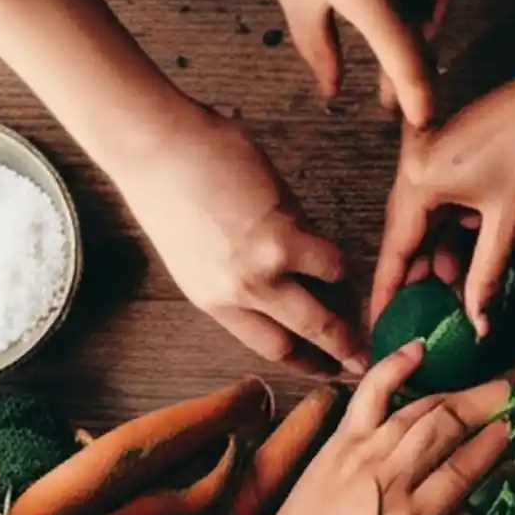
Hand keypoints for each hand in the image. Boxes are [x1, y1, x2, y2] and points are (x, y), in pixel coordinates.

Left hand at [117, 112, 365, 376]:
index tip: (325, 366)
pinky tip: (339, 261)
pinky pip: (329, 261)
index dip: (304, 361)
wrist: (152, 149)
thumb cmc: (166, 186)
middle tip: (361, 359)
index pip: (268, 347)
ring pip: (321, 306)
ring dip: (345, 308)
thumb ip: (239, 272)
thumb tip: (283, 275)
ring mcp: (262, 269)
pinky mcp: (283, 237)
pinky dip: (338, 262)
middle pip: (300, 338)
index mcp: (211, 299)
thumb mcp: (198, 249)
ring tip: (358, 304)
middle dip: (337, 352)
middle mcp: (236, 294)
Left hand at [202, 342, 509, 514]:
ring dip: (458, 394)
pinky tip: (421, 349)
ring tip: (487, 387)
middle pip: (445, 429)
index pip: (465, 468)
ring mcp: (361, 453)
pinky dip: (395, 365)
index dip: (495, 442)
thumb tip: (498, 468)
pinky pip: (370, 393)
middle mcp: (387, 481)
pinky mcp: (339, 438)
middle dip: (486, 405)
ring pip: (418, 410)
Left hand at [257, 0, 449, 124]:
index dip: (417, 96)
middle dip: (411, 60)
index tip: (422, 123)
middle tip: (389, 91)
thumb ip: (318, 46)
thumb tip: (332, 89)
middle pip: (423, 24)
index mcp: (383, 6)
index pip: (410, 64)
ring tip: (421, 40)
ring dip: (431, 14)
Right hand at [370, 65, 514, 336]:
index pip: (396, 249)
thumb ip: (486, 275)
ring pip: (423, 222)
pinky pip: (437, 203)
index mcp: (419, 180)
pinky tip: (458, 260)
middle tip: (408, 318)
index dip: (387, 292)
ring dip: (433, 256)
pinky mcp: (445, 154)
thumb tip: (478, 323)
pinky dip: (448, 231)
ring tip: (440, 297)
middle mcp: (413, 167)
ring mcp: (427, 157)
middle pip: (405, 235)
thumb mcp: (509, 221)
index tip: (376, 325)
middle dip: (412, 278)